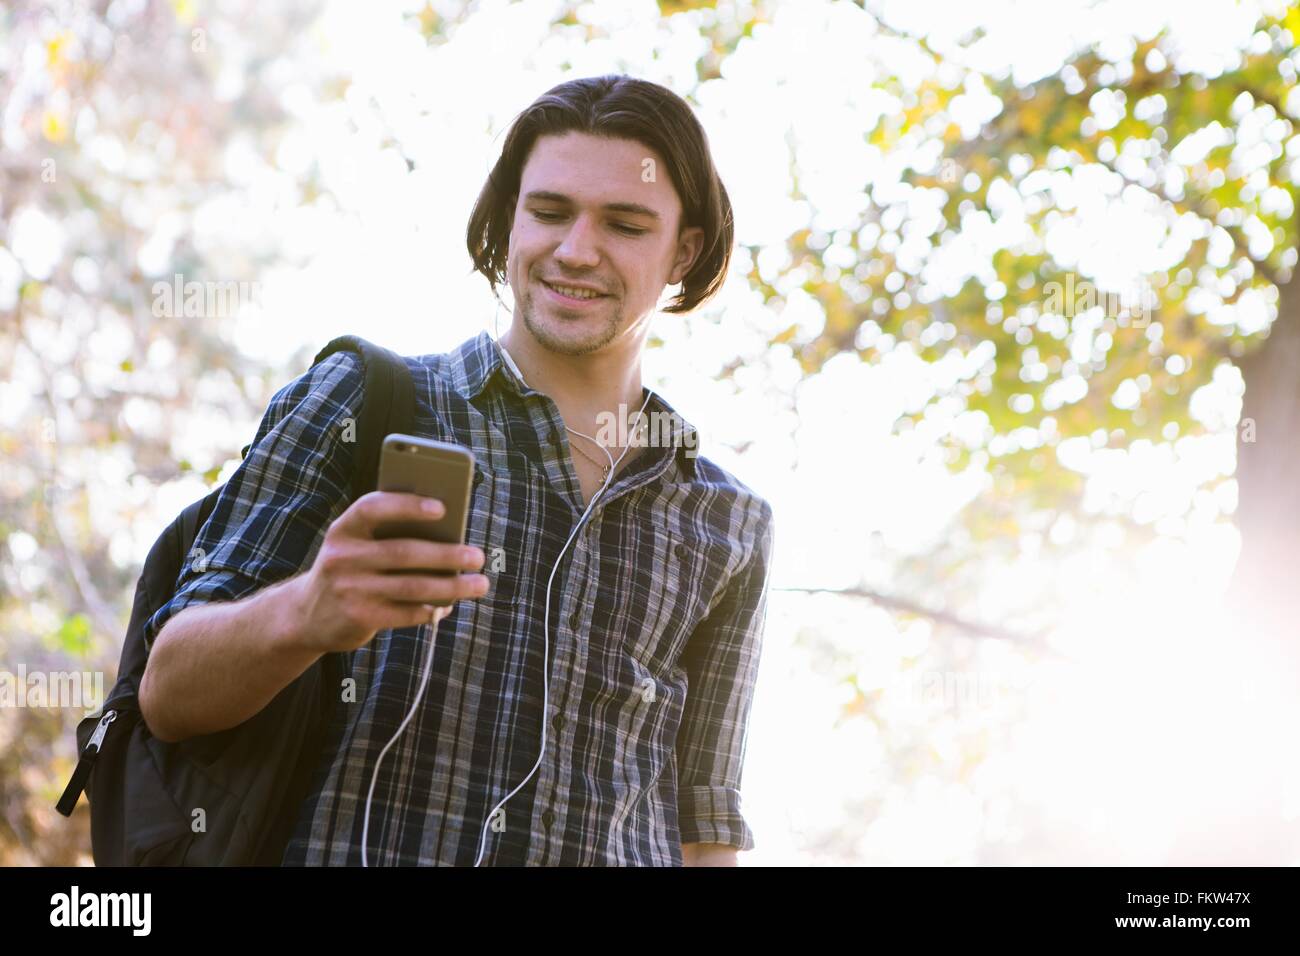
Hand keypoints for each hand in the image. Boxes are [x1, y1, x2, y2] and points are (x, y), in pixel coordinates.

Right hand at [282, 491, 487, 654]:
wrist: (306, 615)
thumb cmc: (350, 569)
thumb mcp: (357, 546)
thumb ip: (389, 536)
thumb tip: (450, 538)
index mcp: (344, 529)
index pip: (373, 508)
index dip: (407, 506)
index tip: (442, 508)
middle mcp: (342, 557)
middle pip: (404, 552)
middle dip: (447, 554)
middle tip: (478, 556)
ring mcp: (349, 589)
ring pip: (412, 585)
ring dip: (452, 585)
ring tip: (479, 584)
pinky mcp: (358, 618)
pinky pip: (406, 612)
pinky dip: (432, 608)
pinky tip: (448, 604)